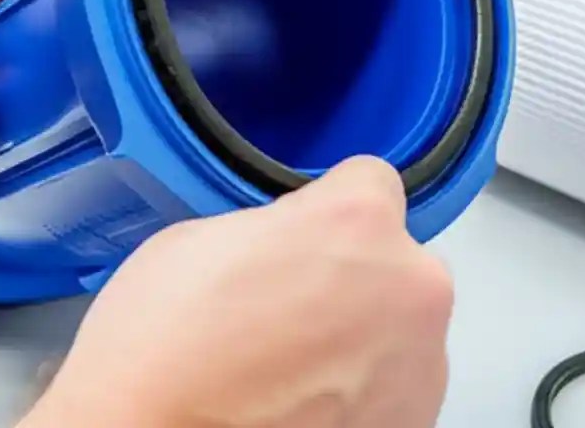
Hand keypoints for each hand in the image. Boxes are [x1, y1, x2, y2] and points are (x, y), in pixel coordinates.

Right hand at [22, 156, 453, 427]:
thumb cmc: (163, 353)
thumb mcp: (200, 237)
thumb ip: (272, 229)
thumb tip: (289, 243)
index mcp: (355, 221)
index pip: (371, 180)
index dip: (326, 204)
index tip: (301, 230)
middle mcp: (408, 288)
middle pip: (393, 257)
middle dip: (348, 273)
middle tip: (279, 304)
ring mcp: (421, 364)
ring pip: (398, 324)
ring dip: (356, 333)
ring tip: (280, 361)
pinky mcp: (414, 422)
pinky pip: (394, 383)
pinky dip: (357, 388)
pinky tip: (295, 397)